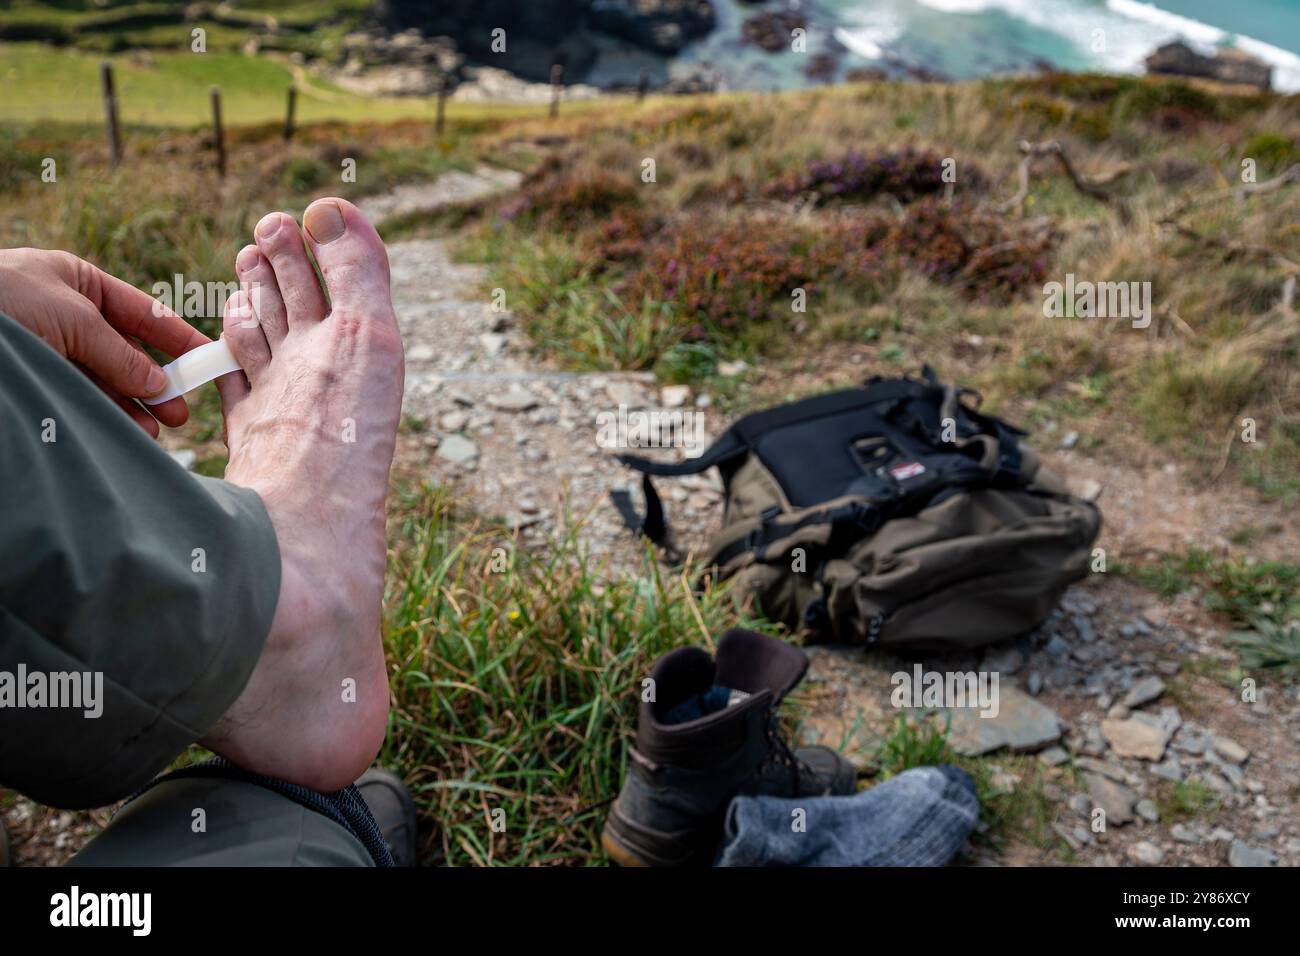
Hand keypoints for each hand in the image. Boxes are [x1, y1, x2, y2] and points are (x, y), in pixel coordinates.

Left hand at [0, 248, 209, 434]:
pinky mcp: (33, 378)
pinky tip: (123, 430)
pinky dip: (103, 413)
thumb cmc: (2, 299)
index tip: (207, 362)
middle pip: (125, 352)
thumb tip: (158, 382)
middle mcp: (65, 315)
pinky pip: (77, 397)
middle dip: (155, 383)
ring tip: (154, 431)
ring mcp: (48, 348)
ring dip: (130, 406)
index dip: (177, 338)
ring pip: (102, 380)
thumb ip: (120, 354)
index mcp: (77, 282)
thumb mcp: (75, 318)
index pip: (141, 312)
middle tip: (179, 412)